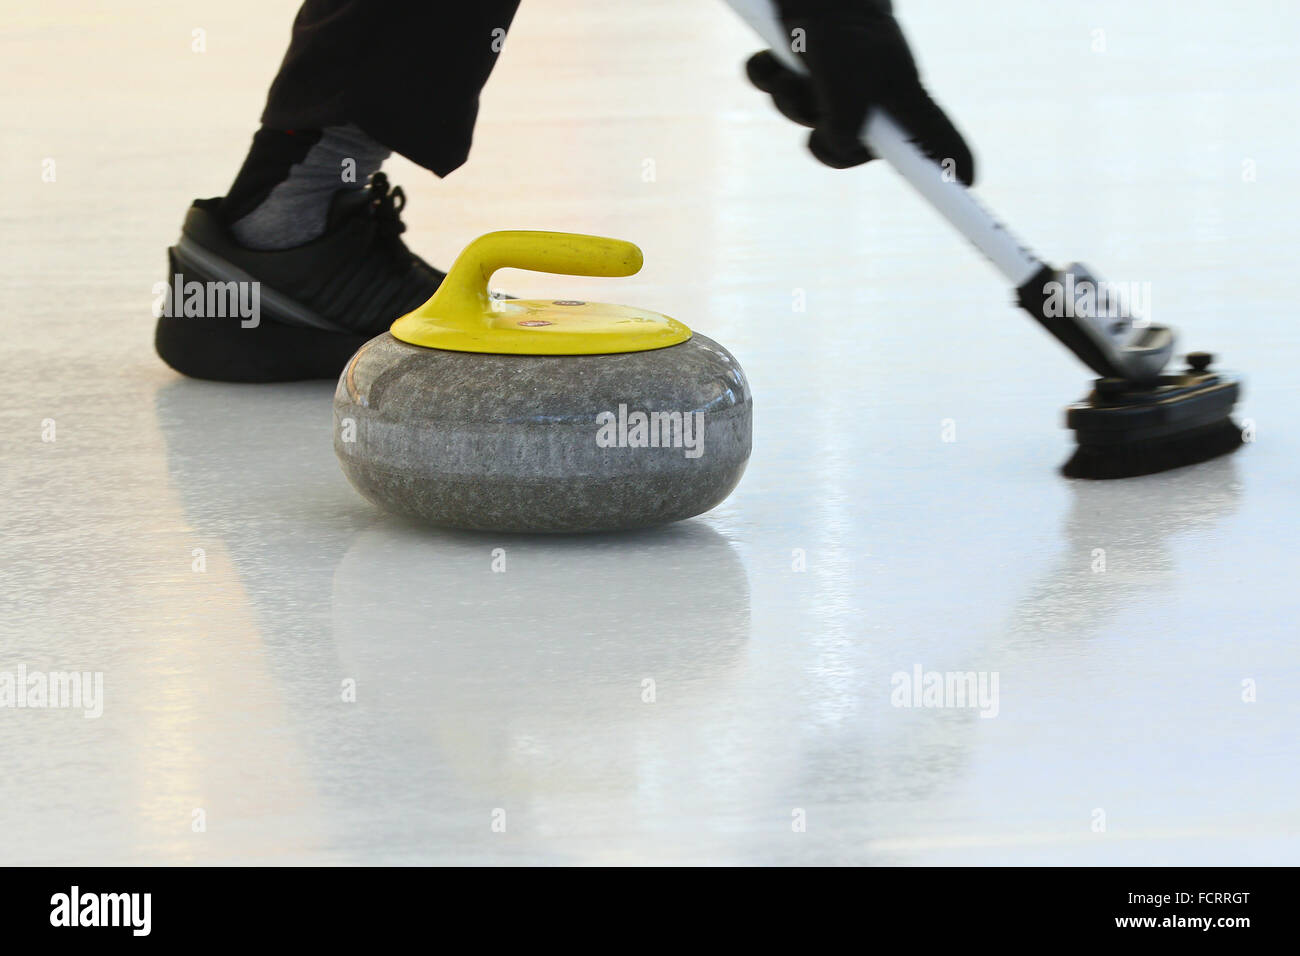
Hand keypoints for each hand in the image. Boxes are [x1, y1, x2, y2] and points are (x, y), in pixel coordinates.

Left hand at [746, 2, 975, 183]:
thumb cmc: (837, 19)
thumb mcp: (846, 77)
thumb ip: (845, 122)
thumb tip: (839, 146)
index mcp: (898, 91)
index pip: (935, 135)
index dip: (952, 160)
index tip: (972, 180)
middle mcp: (867, 87)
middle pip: (845, 145)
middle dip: (821, 134)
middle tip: (819, 110)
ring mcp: (829, 72)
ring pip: (800, 114)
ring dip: (787, 98)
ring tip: (793, 69)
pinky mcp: (793, 56)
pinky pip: (772, 86)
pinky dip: (765, 74)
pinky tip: (769, 57)